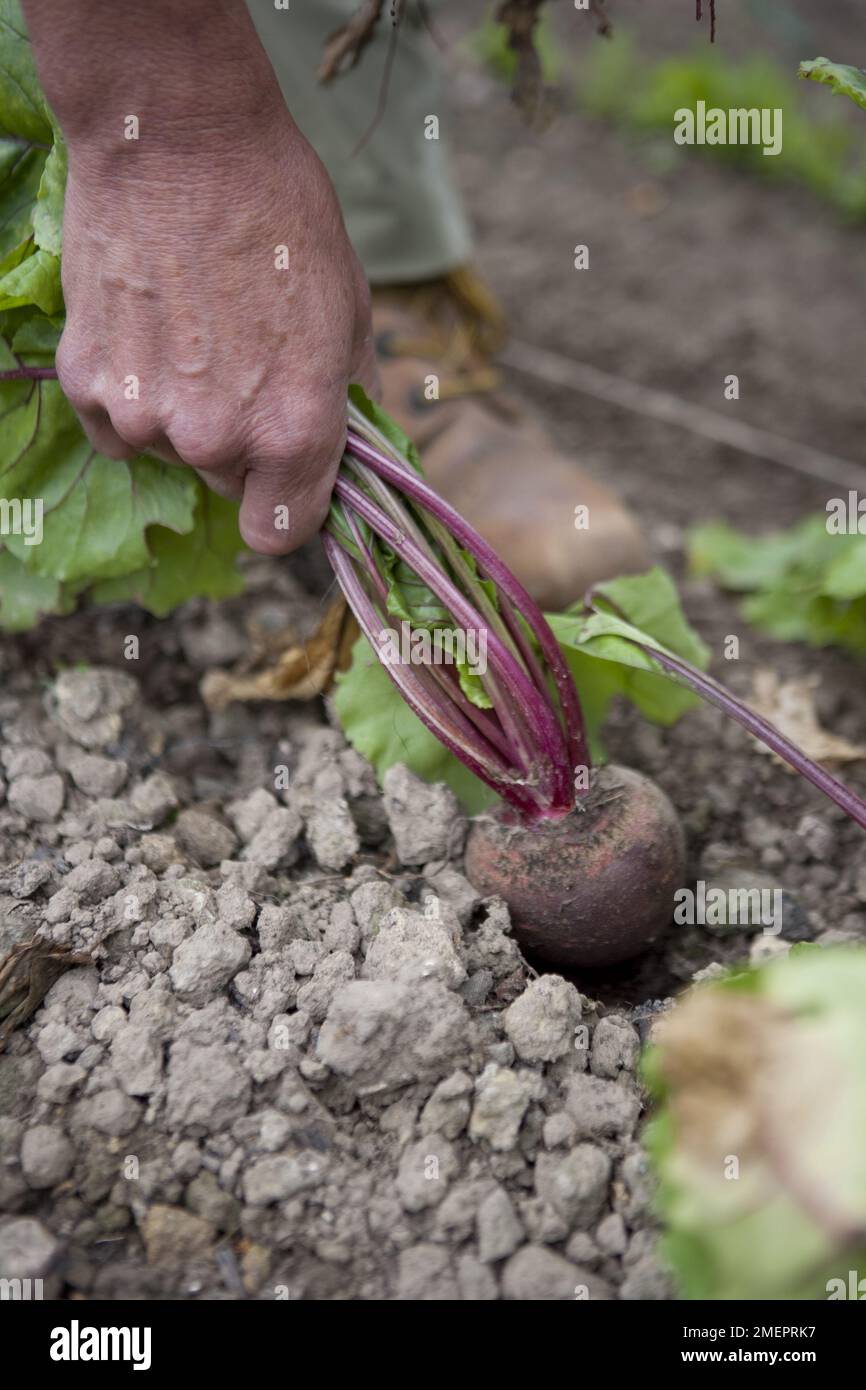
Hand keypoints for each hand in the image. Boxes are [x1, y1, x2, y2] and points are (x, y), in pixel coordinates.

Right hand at [55, 107, 376, 553]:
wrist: (179, 139)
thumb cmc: (281, 217)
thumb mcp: (349, 311)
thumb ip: (351, 399)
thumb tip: (358, 445)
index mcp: (293, 432)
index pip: (281, 534)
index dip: (287, 508)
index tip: (287, 480)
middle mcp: (215, 440)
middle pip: (228, 485)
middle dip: (241, 444)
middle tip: (243, 365)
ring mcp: (143, 416)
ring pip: (170, 452)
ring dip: (182, 414)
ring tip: (195, 331)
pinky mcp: (87, 382)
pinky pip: (116, 426)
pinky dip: (132, 395)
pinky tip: (151, 330)